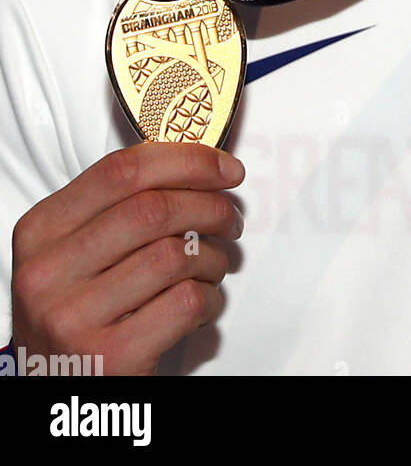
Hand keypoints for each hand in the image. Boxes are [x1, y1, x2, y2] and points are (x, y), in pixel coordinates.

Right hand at [10, 142, 244, 374]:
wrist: (59, 390)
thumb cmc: (77, 315)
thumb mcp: (75, 253)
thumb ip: (120, 208)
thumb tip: (198, 168)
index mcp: (40, 232)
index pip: (122, 171)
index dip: (186, 161)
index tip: (224, 167)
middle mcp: (48, 273)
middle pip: (153, 209)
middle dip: (210, 207)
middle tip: (229, 218)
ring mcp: (74, 318)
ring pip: (174, 256)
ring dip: (212, 257)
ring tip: (212, 266)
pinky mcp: (111, 357)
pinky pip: (184, 303)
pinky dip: (209, 298)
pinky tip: (201, 303)